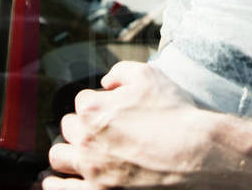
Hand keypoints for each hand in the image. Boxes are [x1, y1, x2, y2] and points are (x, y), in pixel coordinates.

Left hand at [44, 61, 216, 189]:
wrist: (197, 155)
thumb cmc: (176, 116)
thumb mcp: (149, 76)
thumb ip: (120, 72)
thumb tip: (107, 82)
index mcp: (93, 109)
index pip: (81, 101)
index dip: (98, 103)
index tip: (110, 111)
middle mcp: (86, 140)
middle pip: (68, 128)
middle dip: (81, 126)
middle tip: (99, 131)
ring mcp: (92, 171)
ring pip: (59, 158)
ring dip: (66, 152)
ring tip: (75, 154)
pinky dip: (56, 184)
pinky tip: (54, 182)